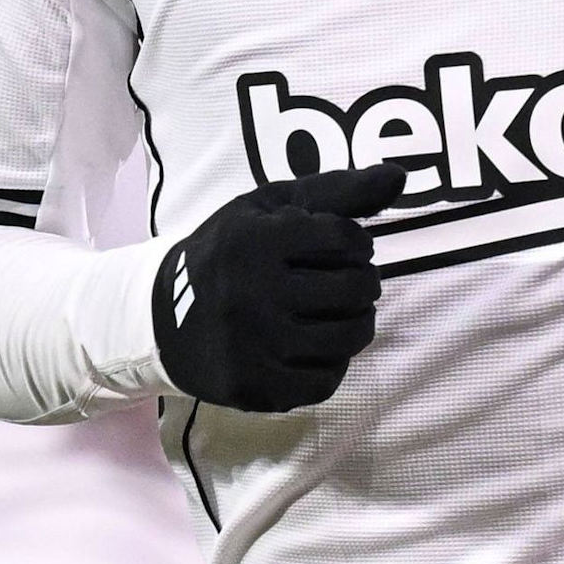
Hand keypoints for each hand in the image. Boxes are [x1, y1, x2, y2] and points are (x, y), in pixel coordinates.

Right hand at [153, 168, 399, 412]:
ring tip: (341, 314)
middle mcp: (251, 293)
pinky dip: (333, 363)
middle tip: (347, 283)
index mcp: (254, 240)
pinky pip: (326, 381)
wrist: (163, 317)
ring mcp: (252, 345)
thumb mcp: (270, 208)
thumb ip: (337, 191)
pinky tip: (317, 347)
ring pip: (347, 337)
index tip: (344, 248)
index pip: (345, 238)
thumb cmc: (230, 254)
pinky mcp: (254, 387)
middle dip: (362, 283)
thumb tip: (400, 176)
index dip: (356, 243)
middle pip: (355, 289)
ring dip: (357, 323)